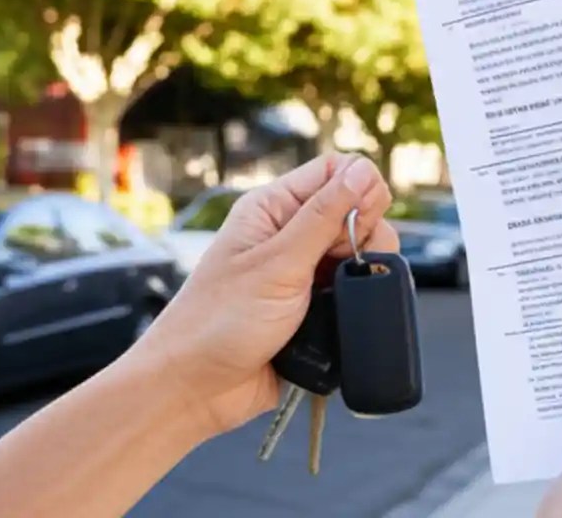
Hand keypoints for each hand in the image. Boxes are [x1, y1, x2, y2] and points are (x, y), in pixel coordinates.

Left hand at [135, 153, 395, 435]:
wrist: (196, 389)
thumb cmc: (215, 322)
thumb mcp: (277, 263)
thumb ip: (324, 217)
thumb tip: (363, 171)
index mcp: (273, 209)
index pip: (334, 172)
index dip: (360, 188)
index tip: (363, 219)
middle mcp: (289, 235)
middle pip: (356, 213)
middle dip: (366, 236)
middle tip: (339, 267)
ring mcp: (303, 273)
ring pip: (359, 255)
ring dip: (363, 273)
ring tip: (335, 298)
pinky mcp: (314, 309)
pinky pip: (353, 293)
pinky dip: (358, 302)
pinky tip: (341, 316)